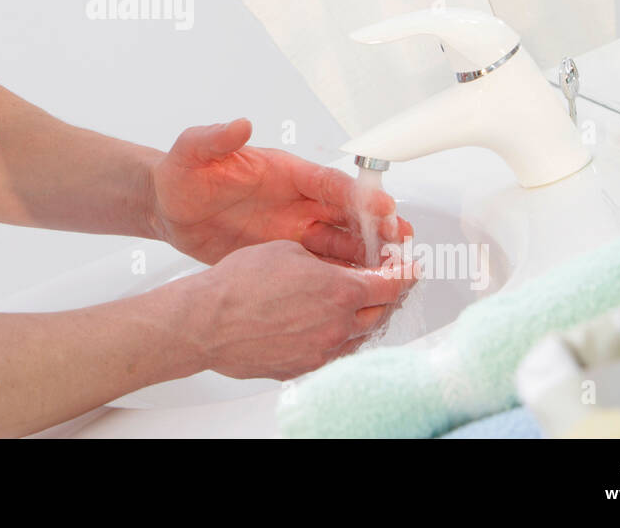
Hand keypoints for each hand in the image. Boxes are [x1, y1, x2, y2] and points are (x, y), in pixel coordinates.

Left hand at [149, 118, 412, 266]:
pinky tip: (359, 290)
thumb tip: (240, 124)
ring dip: (366, 254)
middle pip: (345, 214)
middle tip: (401, 243)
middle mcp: (296, 201)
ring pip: (339, 243)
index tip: (383, 206)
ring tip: (393, 270)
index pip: (329, 182)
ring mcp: (292, 230)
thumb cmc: (182, 174)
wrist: (166, 210)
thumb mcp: (192, 152)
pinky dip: (340, 276)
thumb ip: (216, 139)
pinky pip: (318, 267)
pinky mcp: (281, 257)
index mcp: (285, 173)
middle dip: (375, 227)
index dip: (358, 195)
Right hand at [176, 240, 416, 379]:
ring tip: (349, 303)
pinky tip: (323, 323)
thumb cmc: (239, 283)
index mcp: (340, 291)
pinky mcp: (305, 368)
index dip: (406, 274)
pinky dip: (338, 336)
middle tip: (382, 282)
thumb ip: (325, 262)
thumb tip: (339, 268)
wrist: (207, 322)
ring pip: (360, 335)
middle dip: (386, 295)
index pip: (392, 285)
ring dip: (362, 317)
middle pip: (382, 312)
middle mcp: (338, 326)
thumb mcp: (289, 251)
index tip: (411, 269)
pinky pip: (334, 352)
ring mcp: (323, 352)